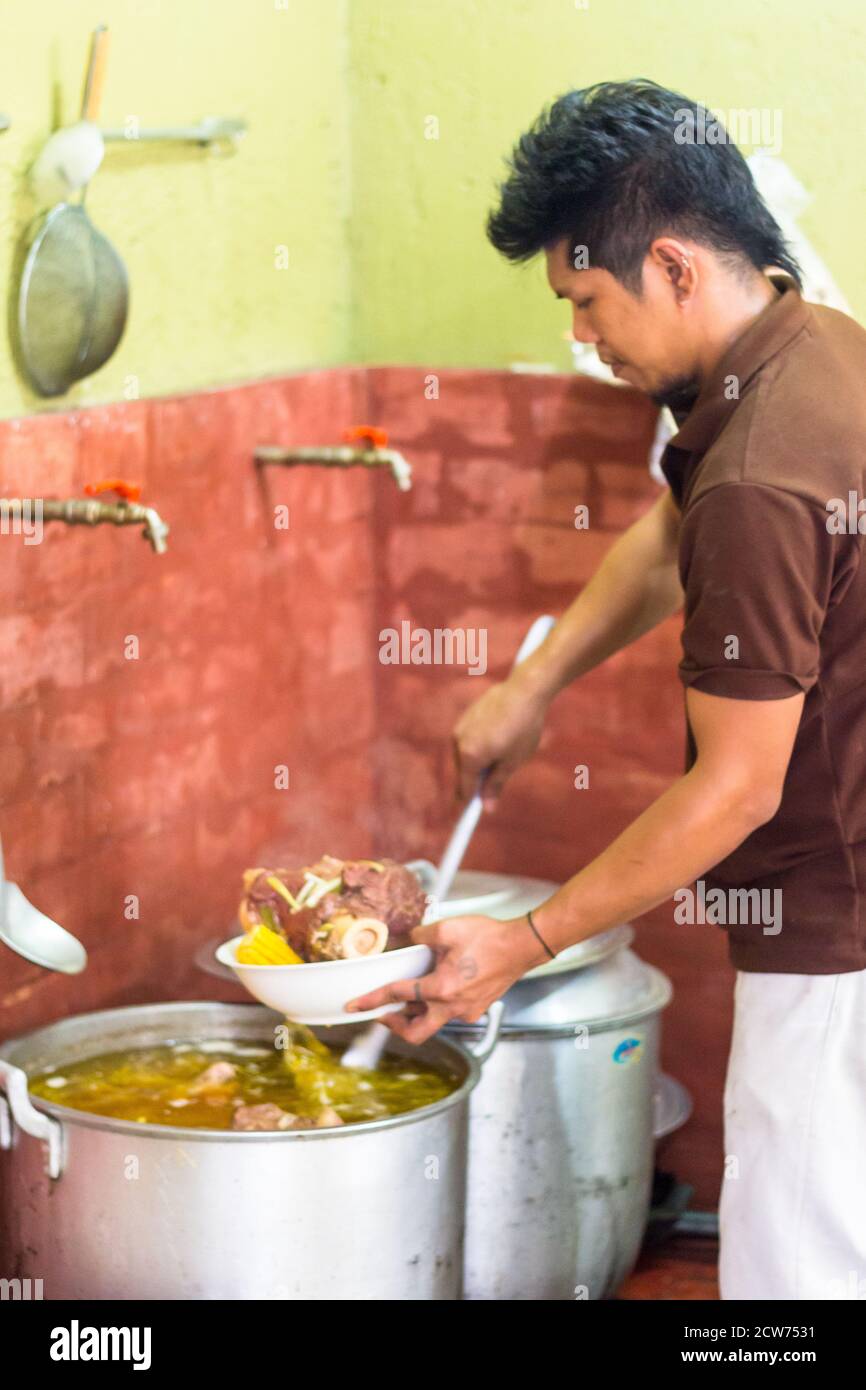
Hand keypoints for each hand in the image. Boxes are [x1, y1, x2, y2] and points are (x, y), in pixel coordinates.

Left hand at [345, 913, 546, 1044]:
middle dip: (394, 1025)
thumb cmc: (489, 937)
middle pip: (414, 1032)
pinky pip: (448, 1013)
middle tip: (383, 1012)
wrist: (521, 946)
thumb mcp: (448, 928)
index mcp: (441, 988)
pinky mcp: (475, 1009)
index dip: (372, 1000)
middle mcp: (452, 1007)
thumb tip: (408, 940)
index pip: (398, 995)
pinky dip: (436, 1004)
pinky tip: (437, 984)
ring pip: (432, 1022)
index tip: (354, 1006)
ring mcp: (466, 1011)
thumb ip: (421, 936)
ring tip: (409, 993)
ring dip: (416, 1012)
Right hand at [453, 676, 548, 807]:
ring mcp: (460, 727)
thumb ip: (496, 785)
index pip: (463, 789)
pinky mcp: (465, 717)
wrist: (525, 690)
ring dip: (478, 762)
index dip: (465, 805)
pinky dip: (478, 746)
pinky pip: (468, 740)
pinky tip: (499, 738)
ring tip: (504, 751)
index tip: (463, 821)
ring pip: (465, 755)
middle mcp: (458, 742)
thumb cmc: (523, 728)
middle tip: (495, 783)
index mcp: (470, 756)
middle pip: (462, 772)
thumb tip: (486, 807)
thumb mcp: (513, 762)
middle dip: (475, 781)